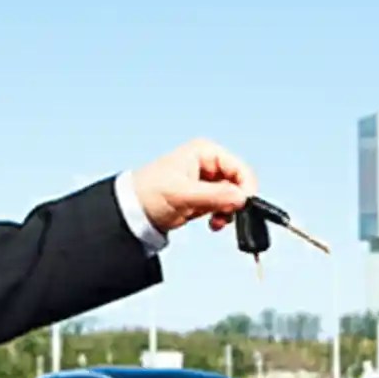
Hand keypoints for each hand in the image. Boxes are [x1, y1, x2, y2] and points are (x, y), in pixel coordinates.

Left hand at [132, 138, 258, 233]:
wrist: (132, 211)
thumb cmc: (150, 193)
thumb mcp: (183, 194)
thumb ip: (215, 195)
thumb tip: (242, 198)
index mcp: (205, 152)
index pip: (239, 167)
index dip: (246, 187)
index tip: (244, 206)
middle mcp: (209, 164)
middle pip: (239, 183)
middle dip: (235, 202)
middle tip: (224, 216)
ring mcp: (208, 181)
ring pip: (233, 197)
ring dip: (228, 212)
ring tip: (216, 222)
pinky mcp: (205, 197)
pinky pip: (224, 206)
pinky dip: (221, 216)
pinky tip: (212, 224)